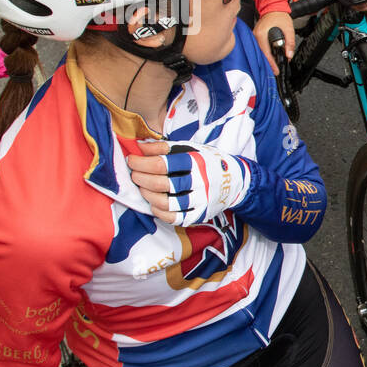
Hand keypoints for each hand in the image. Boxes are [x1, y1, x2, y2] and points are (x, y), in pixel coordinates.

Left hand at [127, 139, 250, 226]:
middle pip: (161, 184)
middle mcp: (200, 182)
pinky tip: (153, 203)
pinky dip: (158, 211)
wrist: (235, 180)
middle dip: (141, 179)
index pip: (162, 164)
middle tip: (134, 174)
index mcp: (196, 162)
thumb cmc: (207, 161)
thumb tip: (139, 148)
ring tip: (142, 188)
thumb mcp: (190, 148)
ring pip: (165, 203)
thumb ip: (164, 148)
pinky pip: (174, 218)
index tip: (131, 160)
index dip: (141, 163)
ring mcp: (201, 200)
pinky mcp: (200, 215)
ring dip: (147, 195)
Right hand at [255, 11, 294, 75]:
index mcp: (261, 34)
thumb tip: (289, 54)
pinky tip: (271, 58)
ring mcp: (255, 36)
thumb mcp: (288, 28)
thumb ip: (290, 42)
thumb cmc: (279, 15)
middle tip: (275, 72)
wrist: (273, 7)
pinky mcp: (257, 36)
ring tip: (274, 67)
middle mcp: (256, 35)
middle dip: (269, 64)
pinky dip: (266, 54)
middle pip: (261, 54)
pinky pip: (260, 47)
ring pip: (260, 52)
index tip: (276, 70)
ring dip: (267, 60)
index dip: (271, 63)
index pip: (266, 53)